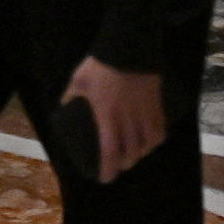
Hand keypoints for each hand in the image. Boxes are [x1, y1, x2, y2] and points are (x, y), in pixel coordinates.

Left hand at [61, 58, 168, 181]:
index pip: (110, 151)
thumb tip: (63, 106)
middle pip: (132, 151)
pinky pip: (160, 128)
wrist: (128, 46)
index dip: (108, 168)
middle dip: (125, 163)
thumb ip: (71, 96)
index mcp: (107, 116)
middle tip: (119, 165)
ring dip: (141, 152)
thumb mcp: (78, 80)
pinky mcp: (156, 104)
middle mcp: (128, 119)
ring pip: (148, 143)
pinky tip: (151, 139)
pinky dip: (156, 138)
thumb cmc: (100, 64)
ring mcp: (144, 112)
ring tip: (135, 154)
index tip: (105, 178)